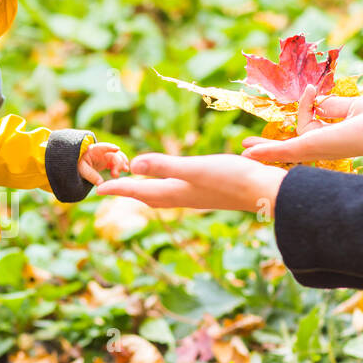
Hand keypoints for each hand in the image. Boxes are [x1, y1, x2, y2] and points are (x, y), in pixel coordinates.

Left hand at [78, 142, 130, 184]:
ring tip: (125, 170)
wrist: (75, 167)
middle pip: (113, 154)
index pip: (102, 147)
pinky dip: (121, 166)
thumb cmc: (77, 165)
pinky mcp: (108, 162)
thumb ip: (91, 175)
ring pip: (118, 157)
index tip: (117, 149)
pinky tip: (125, 170)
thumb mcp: (82, 170)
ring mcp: (106, 156)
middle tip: (116, 174)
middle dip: (118, 162)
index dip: (110, 147)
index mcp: (93, 150)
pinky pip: (117, 162)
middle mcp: (102, 152)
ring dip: (122, 163)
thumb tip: (101, 184)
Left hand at [96, 152, 286, 216]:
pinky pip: (175, 191)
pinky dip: (163, 186)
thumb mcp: (193, 167)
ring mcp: (194, 196)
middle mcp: (180, 197)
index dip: (117, 187)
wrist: (264, 192)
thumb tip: (133, 164)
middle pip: (145, 196)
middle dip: (126, 191)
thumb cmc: (231, 178)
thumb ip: (163, 165)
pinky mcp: (206, 193)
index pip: (137, 190)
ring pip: (160, 195)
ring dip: (144, 190)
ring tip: (133, 185)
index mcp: (173, 192)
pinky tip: (170, 182)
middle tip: (109, 187)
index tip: (97, 190)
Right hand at [240, 84, 362, 163]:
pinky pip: (283, 151)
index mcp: (333, 137)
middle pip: (290, 146)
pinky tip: (248, 154)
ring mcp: (314, 149)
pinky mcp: (309, 148)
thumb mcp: (353, 105)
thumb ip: (332, 104)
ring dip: (263, 151)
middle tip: (249, 146)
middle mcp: (322, 147)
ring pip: (283, 151)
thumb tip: (317, 98)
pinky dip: (265, 152)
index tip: (312, 89)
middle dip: (270, 147)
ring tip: (244, 151)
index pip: (310, 122)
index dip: (308, 103)